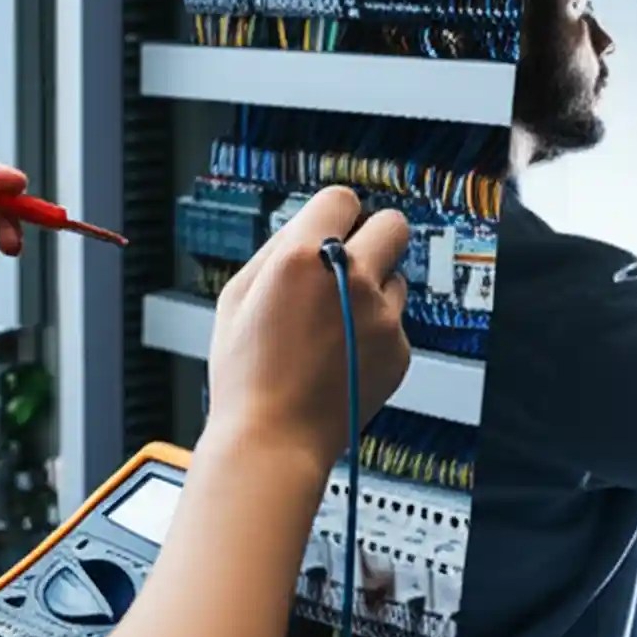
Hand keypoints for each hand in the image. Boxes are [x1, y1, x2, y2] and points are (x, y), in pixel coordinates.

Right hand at [205, 186, 411, 469]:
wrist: (275, 438)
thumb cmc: (247, 375)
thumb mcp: (236, 297)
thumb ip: (277, 251)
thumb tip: (307, 226)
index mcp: (302, 257)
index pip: (342, 199)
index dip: (334, 214)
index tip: (331, 228)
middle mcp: (350, 279)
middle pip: (392, 224)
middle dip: (375, 236)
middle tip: (355, 259)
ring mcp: (382, 316)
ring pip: (397, 278)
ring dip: (375, 290)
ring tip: (336, 324)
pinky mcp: (399, 350)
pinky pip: (396, 323)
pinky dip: (376, 333)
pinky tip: (343, 356)